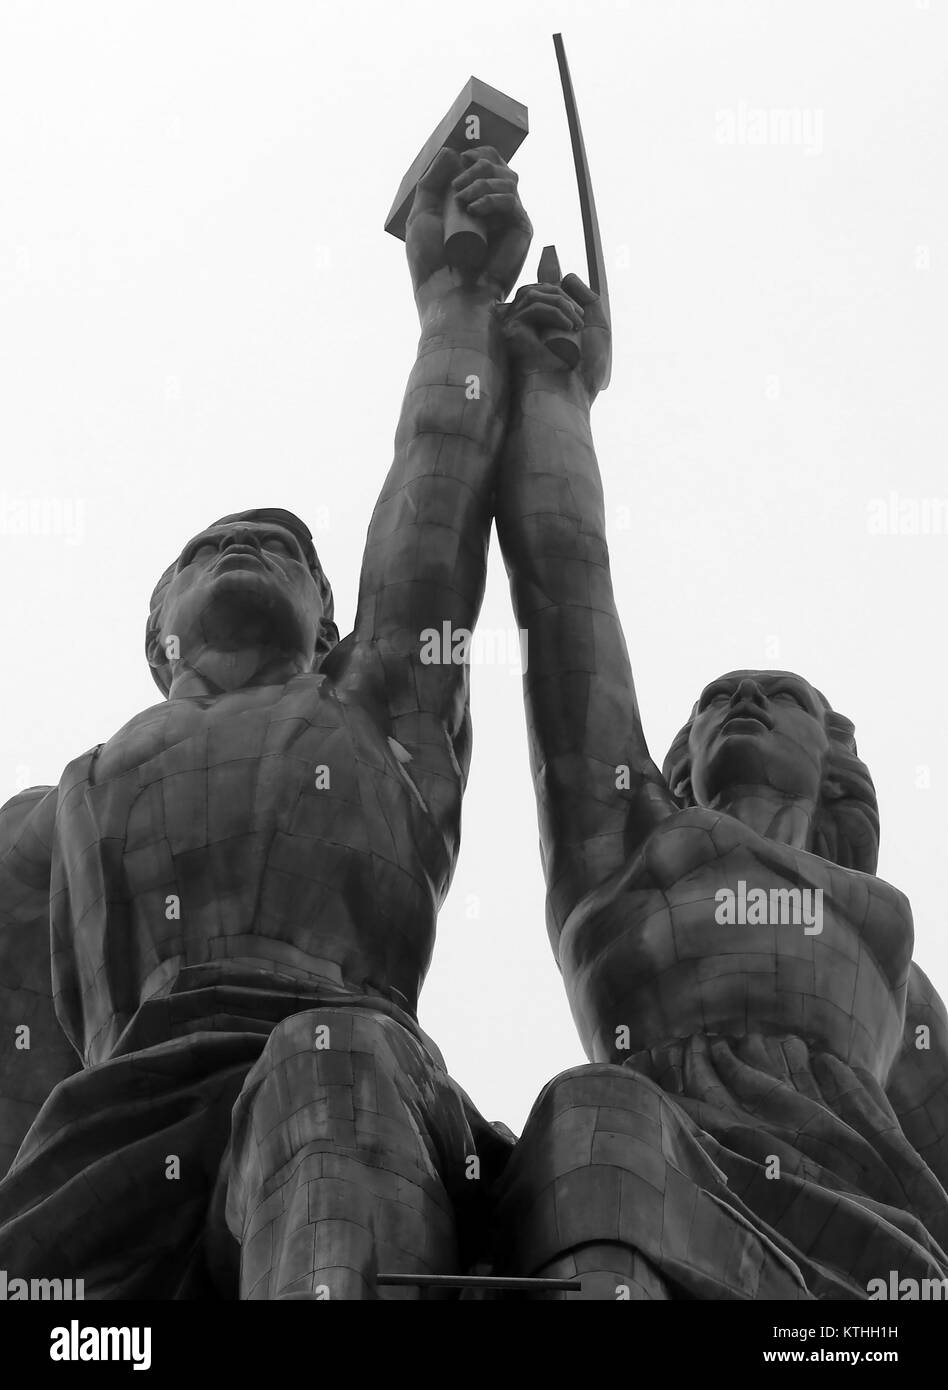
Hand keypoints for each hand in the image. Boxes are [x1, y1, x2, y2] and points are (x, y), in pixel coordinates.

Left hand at [406, 145, 531, 309]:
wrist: (447, 294)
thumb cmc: (432, 263)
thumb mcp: (422, 216)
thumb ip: (431, 183)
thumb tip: (452, 152)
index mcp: (476, 201)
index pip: (488, 163)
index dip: (478, 153)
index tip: (461, 158)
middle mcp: (496, 208)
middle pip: (499, 166)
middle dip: (478, 166)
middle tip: (457, 186)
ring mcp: (510, 219)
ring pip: (507, 179)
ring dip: (481, 182)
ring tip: (462, 202)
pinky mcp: (521, 231)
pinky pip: (512, 201)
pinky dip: (492, 198)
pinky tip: (475, 209)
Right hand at [498, 268, 609, 401]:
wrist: (568, 396)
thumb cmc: (583, 372)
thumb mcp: (596, 327)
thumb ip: (586, 298)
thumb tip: (565, 274)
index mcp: (547, 325)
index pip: (545, 291)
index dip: (548, 269)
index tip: (550, 253)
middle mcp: (528, 325)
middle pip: (541, 287)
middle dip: (564, 296)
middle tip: (579, 319)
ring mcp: (516, 328)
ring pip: (535, 291)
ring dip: (562, 303)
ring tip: (575, 325)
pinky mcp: (509, 331)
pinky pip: (532, 304)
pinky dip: (555, 311)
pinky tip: (568, 327)